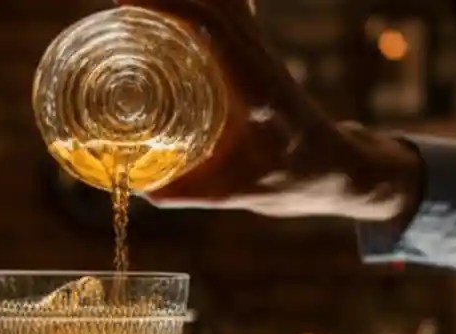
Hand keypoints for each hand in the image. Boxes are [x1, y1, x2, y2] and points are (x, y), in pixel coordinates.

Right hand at [117, 0, 423, 222]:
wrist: (336, 170)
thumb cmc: (292, 182)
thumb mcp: (234, 193)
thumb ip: (183, 191)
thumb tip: (132, 186)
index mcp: (257, 91)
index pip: (211, 28)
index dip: (169, 6)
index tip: (126, 4)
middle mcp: (261, 62)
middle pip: (213, 4)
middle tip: (119, 4)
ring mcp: (262, 54)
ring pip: (224, 2)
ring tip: (137, 7)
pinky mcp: (260, 55)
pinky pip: (229, 14)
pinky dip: (199, 4)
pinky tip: (170, 10)